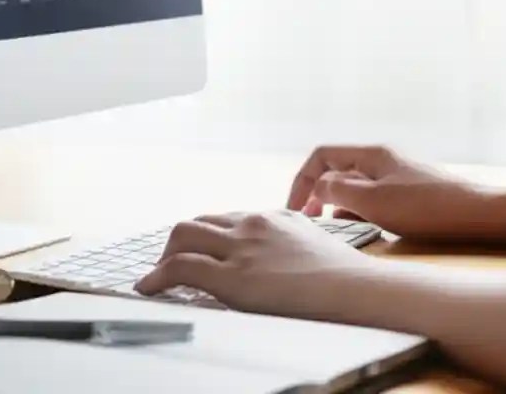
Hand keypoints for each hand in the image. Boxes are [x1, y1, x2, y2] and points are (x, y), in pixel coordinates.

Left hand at [134, 211, 376, 317]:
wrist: (356, 287)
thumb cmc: (347, 275)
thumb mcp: (319, 242)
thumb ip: (296, 239)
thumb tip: (292, 250)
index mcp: (274, 216)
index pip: (227, 219)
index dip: (207, 237)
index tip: (201, 251)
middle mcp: (253, 224)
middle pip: (199, 223)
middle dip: (180, 242)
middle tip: (172, 262)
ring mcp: (240, 247)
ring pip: (183, 236)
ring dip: (166, 256)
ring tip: (158, 276)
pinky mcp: (231, 276)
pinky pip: (180, 268)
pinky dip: (157, 277)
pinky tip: (149, 288)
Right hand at [287, 145, 483, 238]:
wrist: (479, 215)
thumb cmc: (427, 208)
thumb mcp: (373, 200)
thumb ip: (339, 190)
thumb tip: (320, 187)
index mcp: (371, 155)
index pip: (322, 155)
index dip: (302, 181)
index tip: (296, 210)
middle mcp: (383, 160)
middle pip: (337, 168)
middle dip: (317, 192)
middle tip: (309, 220)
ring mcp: (398, 177)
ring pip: (355, 186)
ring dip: (338, 204)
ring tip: (333, 229)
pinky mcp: (410, 195)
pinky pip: (373, 199)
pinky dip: (360, 212)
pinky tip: (363, 229)